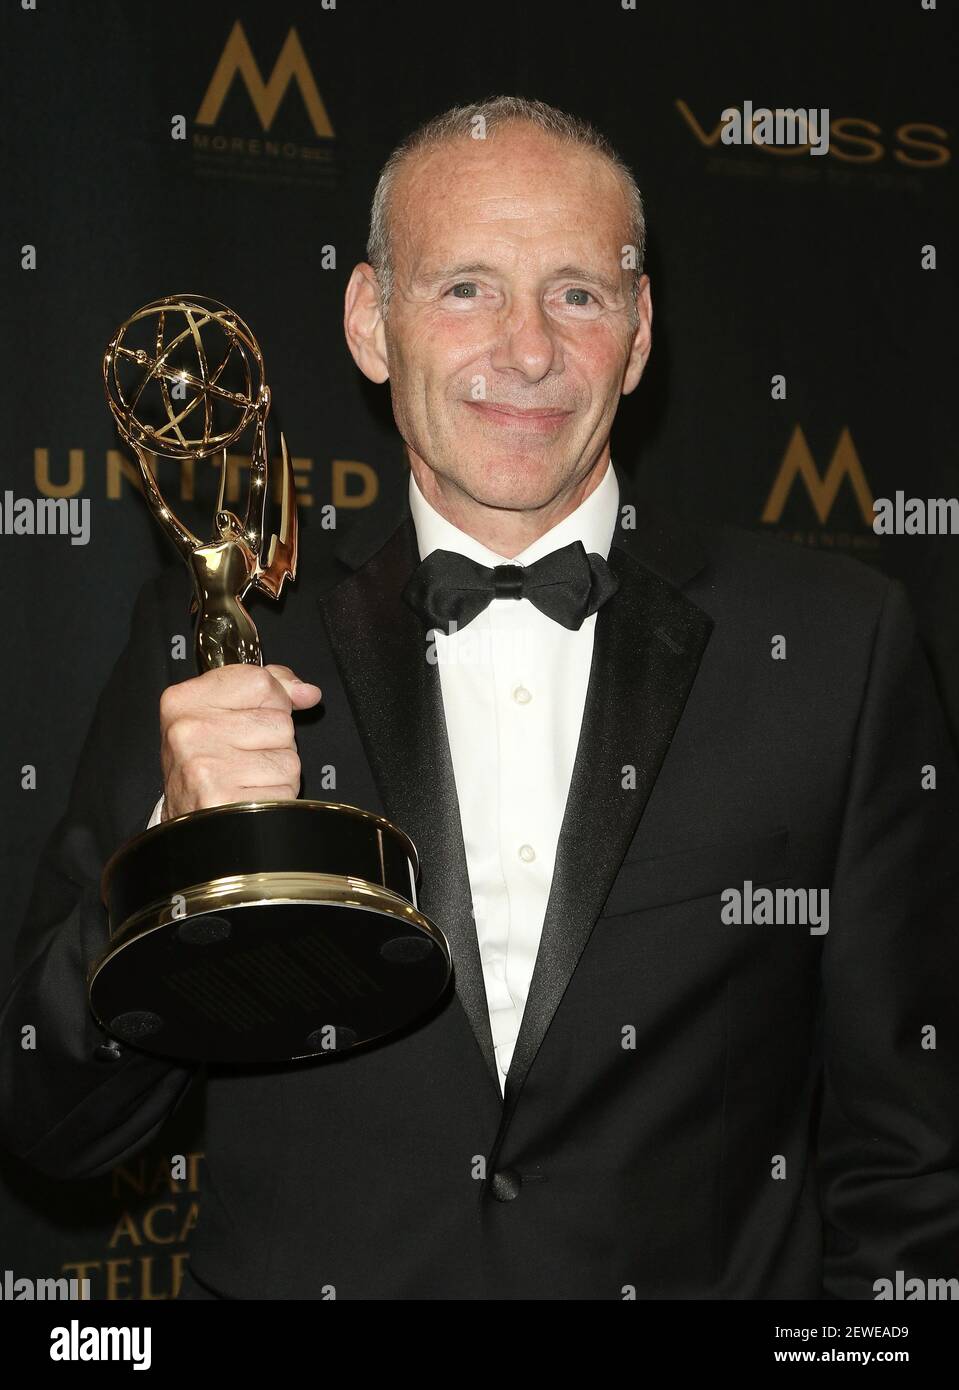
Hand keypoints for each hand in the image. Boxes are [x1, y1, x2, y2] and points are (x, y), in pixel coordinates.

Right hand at [158, 664, 322, 820]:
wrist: (184, 825)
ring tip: (246, 778)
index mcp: (185, 701)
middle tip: (243, 756)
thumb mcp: (217, 715)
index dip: (272, 701)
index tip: (254, 716)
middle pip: (280, 722)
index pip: (261, 682)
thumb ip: (266, 691)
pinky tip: (248, 796)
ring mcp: (206, 767)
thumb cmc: (201, 768)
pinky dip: (276, 798)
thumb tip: (307, 692)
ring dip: (277, 773)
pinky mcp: (225, 800)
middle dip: (274, 742)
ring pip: (289, 758)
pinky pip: (285, 790)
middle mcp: (191, 731)